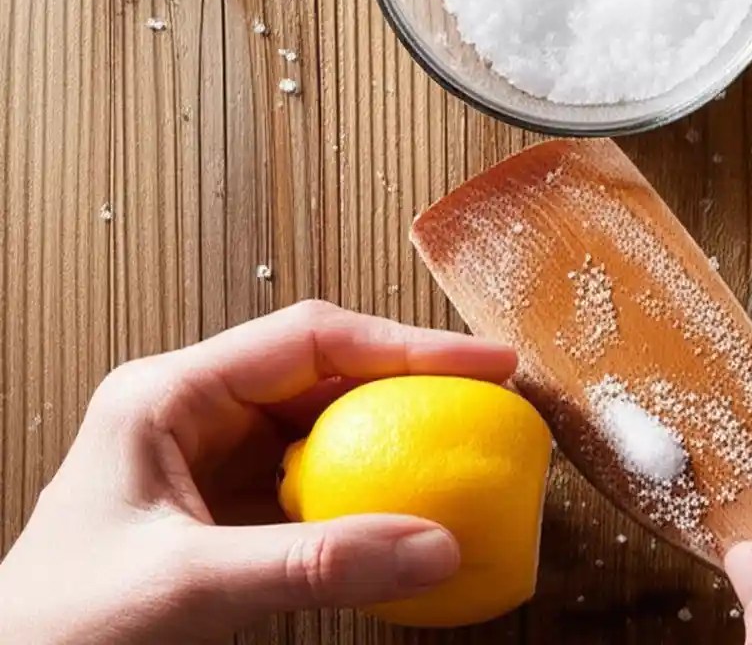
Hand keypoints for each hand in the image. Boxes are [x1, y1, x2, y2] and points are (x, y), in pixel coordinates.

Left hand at [0, 300, 517, 643]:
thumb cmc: (57, 626)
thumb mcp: (187, 585)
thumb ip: (313, 565)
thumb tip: (432, 546)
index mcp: (169, 395)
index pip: (311, 340)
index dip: (407, 345)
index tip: (481, 362)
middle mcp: (196, 415)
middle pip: (327, 375)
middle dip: (412, 386)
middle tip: (490, 402)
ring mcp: (214, 462)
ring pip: (327, 429)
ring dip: (393, 441)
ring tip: (460, 450)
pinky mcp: (230, 510)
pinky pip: (316, 486)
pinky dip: (367, 497)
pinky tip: (404, 515)